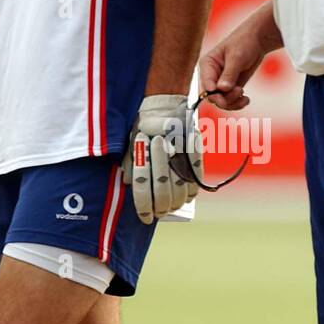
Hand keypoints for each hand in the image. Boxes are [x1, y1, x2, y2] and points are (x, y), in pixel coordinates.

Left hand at [122, 95, 200, 224]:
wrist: (165, 106)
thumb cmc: (144, 126)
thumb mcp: (131, 143)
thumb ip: (129, 163)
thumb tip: (127, 183)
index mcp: (144, 153)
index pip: (143, 190)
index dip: (145, 208)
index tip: (146, 218)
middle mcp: (164, 156)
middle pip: (164, 196)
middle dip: (160, 208)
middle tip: (159, 212)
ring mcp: (181, 155)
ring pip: (181, 192)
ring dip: (175, 203)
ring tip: (171, 206)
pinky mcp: (194, 154)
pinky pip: (196, 181)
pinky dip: (190, 192)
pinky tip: (184, 198)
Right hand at [199, 26, 266, 110]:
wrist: (257, 40)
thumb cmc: (244, 42)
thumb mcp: (236, 57)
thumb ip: (229, 74)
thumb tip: (222, 89)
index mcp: (207, 65)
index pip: (206, 84)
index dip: (213, 93)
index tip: (223, 95)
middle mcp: (211, 76)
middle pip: (212, 96)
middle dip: (225, 99)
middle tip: (239, 91)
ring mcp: (221, 83)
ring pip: (221, 102)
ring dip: (233, 102)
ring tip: (244, 96)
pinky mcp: (230, 87)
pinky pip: (230, 101)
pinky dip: (238, 103)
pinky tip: (245, 99)